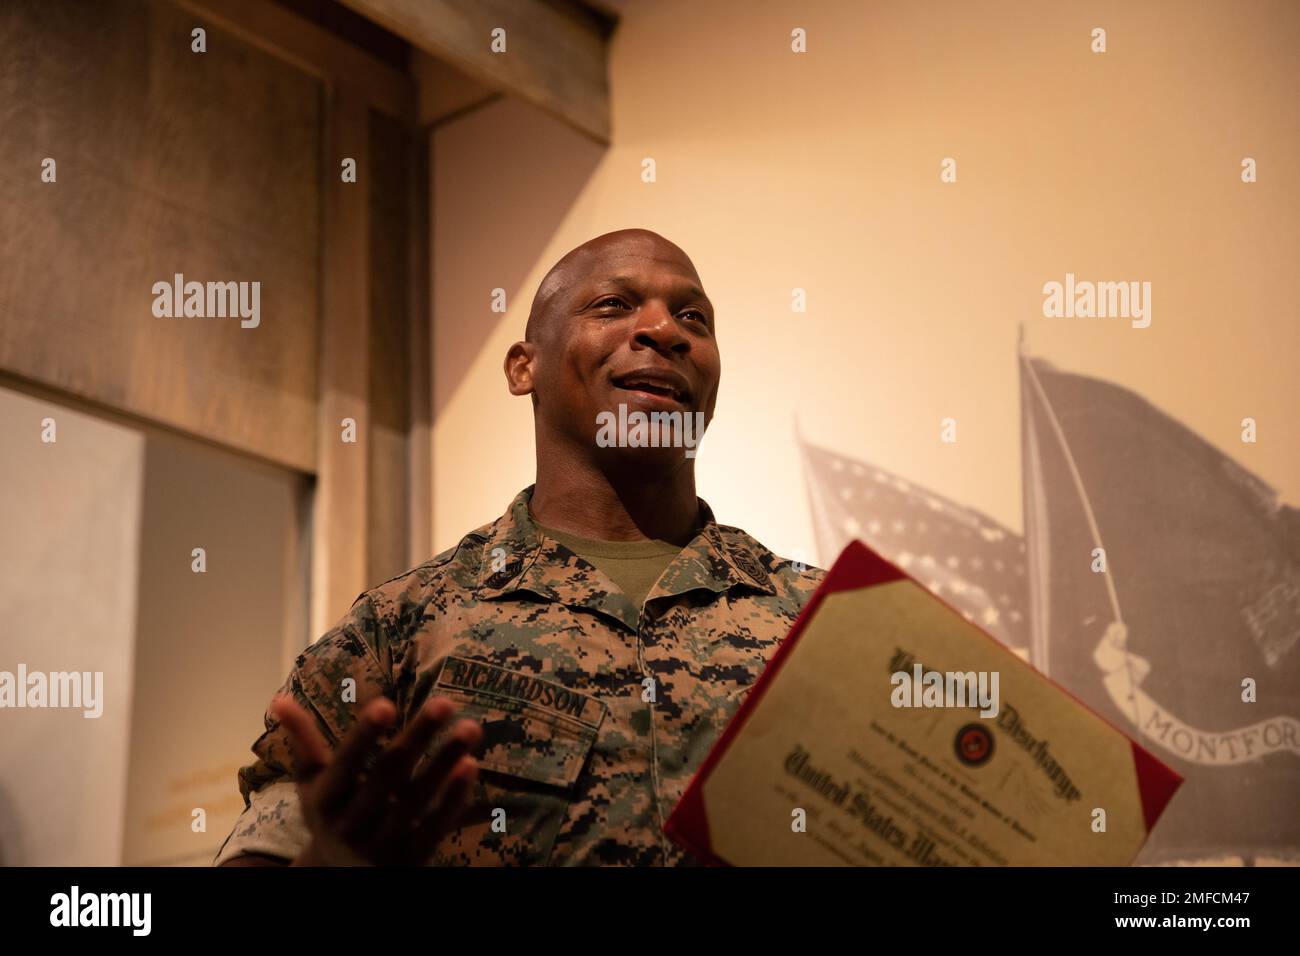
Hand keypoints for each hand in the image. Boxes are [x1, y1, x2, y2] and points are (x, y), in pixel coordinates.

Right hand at [272, 694, 481, 865]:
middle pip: (388, 775)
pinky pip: (436, 826)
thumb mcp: (312, 783)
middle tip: (445, 703)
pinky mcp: (410, 860)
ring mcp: (381, 845)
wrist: (341, 876)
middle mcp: (350, 824)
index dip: (364, 735)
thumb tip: (279, 700)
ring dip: (445, 761)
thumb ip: (303, 742)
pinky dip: (454, 797)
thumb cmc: (331, 813)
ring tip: (471, 728)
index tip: (386, 703)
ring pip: (417, 799)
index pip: (345, 763)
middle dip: (418, 737)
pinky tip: (470, 764)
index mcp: (325, 800)